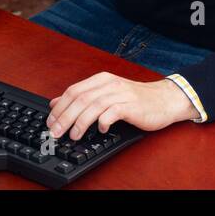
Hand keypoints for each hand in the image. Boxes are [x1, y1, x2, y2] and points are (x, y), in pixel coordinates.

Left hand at [46, 73, 197, 140]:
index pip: (74, 90)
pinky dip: (103, 122)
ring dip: (80, 122)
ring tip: (74, 136)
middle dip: (65, 117)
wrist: (164, 99)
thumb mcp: (106, 94)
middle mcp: (110, 84)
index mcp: (101, 79)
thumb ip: (82, 97)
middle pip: (81, 98)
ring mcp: (121, 94)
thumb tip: (55, 103)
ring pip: (94, 106)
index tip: (50, 122)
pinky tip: (100, 130)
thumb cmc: (135, 99)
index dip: (60, 107)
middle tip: (55, 132)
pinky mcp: (132, 106)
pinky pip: (113, 112)